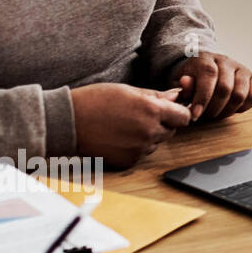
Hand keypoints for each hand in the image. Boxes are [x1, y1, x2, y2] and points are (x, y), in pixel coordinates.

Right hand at [72, 83, 191, 168]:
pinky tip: (118, 137)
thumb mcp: (127, 91)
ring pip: (156, 143)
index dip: (178, 113)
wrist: (68, 122)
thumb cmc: (95, 100)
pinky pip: (142, 154)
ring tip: (124, 125)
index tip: (171, 110)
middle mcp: (149, 132)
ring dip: (148, 136)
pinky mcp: (129, 162)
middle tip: (139, 115)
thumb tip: (177, 96)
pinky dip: (135, 147)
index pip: (183, 117)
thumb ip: (156, 96)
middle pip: (171, 131)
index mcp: (151, 111)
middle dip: (162, 123)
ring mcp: (140, 149)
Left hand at [172, 52, 251, 121]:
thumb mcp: (179, 82)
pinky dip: (242, 108)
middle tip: (204, 116)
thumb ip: (182, 86)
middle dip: (213, 109)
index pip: (209, 75)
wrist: (204, 69)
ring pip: (240, 95)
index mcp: (206, 58)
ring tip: (216, 114)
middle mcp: (226, 61)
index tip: (195, 114)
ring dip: (227, 111)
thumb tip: (185, 82)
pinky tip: (230, 109)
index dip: (203, 97)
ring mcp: (241, 69)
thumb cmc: (191, 79)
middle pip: (225, 88)